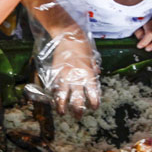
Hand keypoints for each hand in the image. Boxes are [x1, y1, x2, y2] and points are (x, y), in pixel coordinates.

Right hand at [23, 0, 101, 116]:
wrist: (67, 35)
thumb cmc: (82, 44)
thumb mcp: (92, 56)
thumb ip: (94, 66)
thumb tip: (97, 73)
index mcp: (88, 74)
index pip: (93, 93)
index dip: (94, 102)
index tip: (94, 107)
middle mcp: (76, 77)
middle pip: (77, 99)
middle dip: (78, 110)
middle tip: (78, 116)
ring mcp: (64, 75)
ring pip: (62, 96)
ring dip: (62, 106)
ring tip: (62, 113)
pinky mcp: (55, 72)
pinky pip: (54, 87)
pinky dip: (54, 94)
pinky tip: (54, 100)